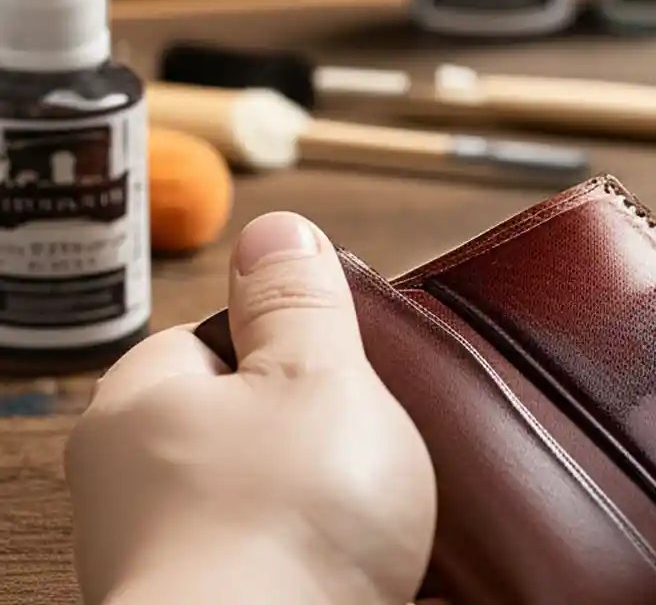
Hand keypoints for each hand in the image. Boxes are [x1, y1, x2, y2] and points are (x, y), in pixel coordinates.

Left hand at [64, 212, 435, 604]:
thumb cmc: (283, 521)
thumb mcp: (316, 374)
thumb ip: (300, 299)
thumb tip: (275, 227)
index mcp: (143, 406)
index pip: (207, 341)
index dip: (285, 345)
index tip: (341, 363)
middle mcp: (134, 485)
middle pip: (239, 426)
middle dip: (312, 431)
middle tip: (374, 437)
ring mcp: (169, 558)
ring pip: (262, 503)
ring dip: (323, 506)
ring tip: (380, 512)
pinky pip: (275, 567)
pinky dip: (319, 565)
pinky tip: (365, 569)